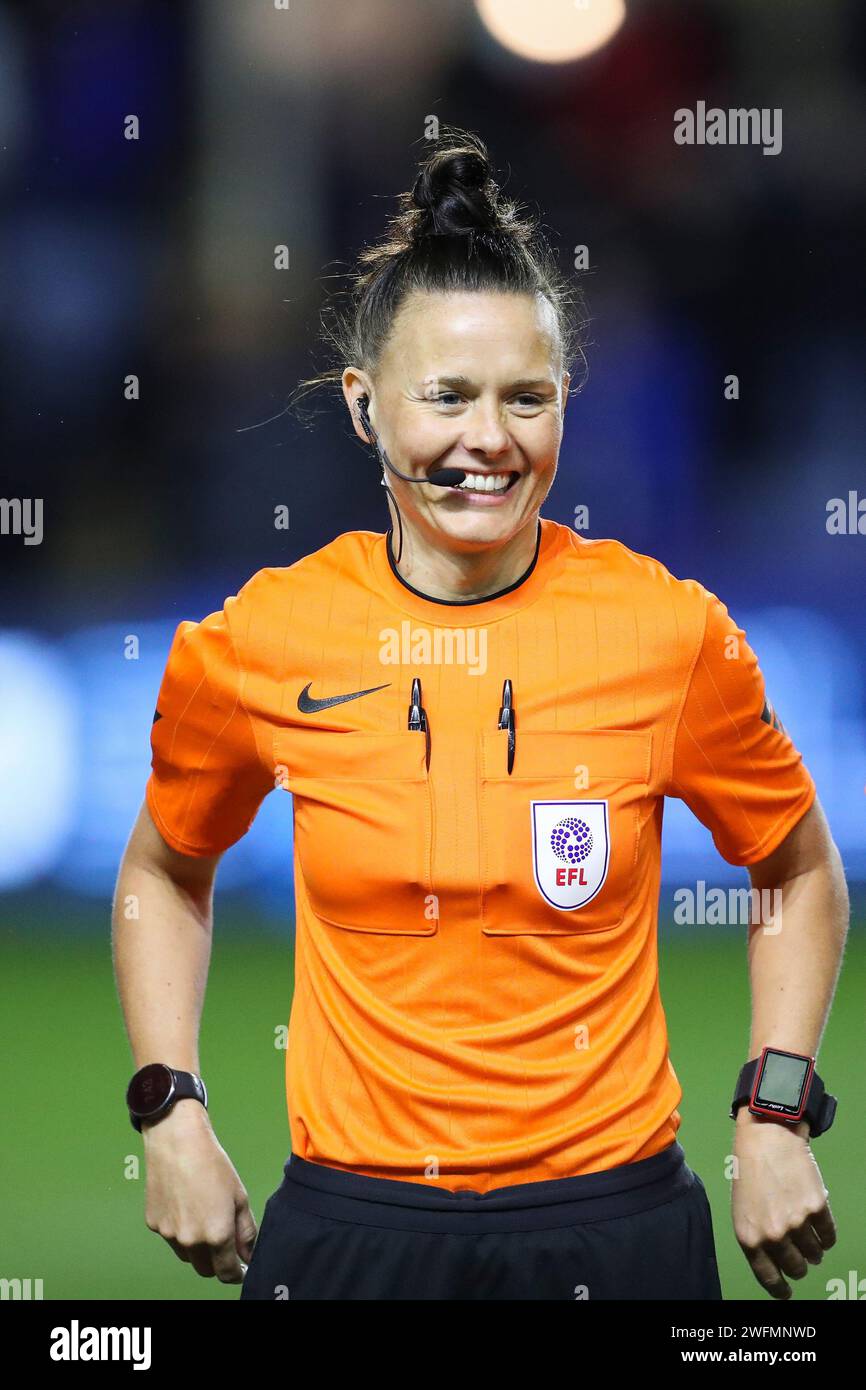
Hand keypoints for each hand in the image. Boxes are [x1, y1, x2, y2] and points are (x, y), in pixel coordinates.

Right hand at [142, 1100, 257, 1282]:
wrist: (177, 1141)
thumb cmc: (212, 1164)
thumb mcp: (239, 1196)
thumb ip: (246, 1231)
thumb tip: (248, 1255)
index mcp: (216, 1234)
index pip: (226, 1273)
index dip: (236, 1274)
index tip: (241, 1268)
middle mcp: (190, 1240)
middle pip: (205, 1270)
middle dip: (217, 1263)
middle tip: (224, 1244)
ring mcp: (169, 1233)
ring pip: (187, 1256)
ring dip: (197, 1248)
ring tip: (203, 1217)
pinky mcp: (154, 1224)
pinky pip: (170, 1238)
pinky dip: (180, 1231)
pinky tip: (186, 1206)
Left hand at [731, 1109, 835, 1298]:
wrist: (766, 1136)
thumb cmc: (750, 1172)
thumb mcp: (743, 1209)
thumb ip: (758, 1238)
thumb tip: (777, 1265)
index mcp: (749, 1237)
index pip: (769, 1278)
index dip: (781, 1289)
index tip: (787, 1292)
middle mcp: (772, 1234)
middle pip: (796, 1267)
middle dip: (799, 1263)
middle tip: (799, 1252)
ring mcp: (796, 1223)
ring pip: (815, 1254)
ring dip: (814, 1249)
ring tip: (807, 1232)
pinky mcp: (816, 1208)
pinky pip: (829, 1237)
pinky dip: (827, 1236)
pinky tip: (819, 1225)